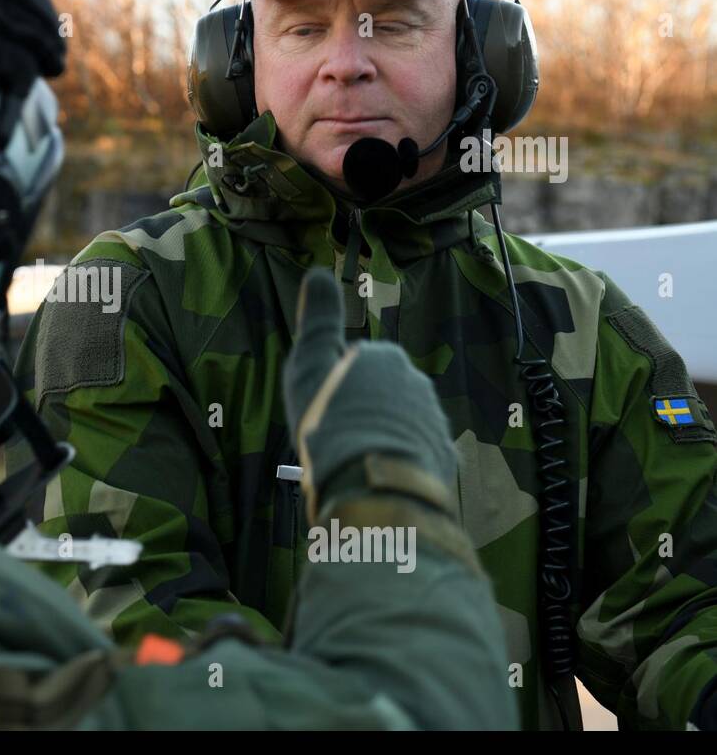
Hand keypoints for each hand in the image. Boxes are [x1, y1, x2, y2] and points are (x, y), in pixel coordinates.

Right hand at [283, 268, 456, 510]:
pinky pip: (417, 453)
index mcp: (384, 357)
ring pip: (402, 423)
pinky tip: (380, 477)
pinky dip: (401, 461)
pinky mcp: (444, 457)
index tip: (322, 408)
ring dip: (383, 437)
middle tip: (338, 436)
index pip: (358, 363)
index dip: (336, 385)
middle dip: (365, 409)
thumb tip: (318, 271)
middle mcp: (416, 382)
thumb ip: (318, 319)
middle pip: (383, 393)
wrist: (372, 484)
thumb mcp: (310, 364)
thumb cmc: (331, 421)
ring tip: (357, 462)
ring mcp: (434, 420)